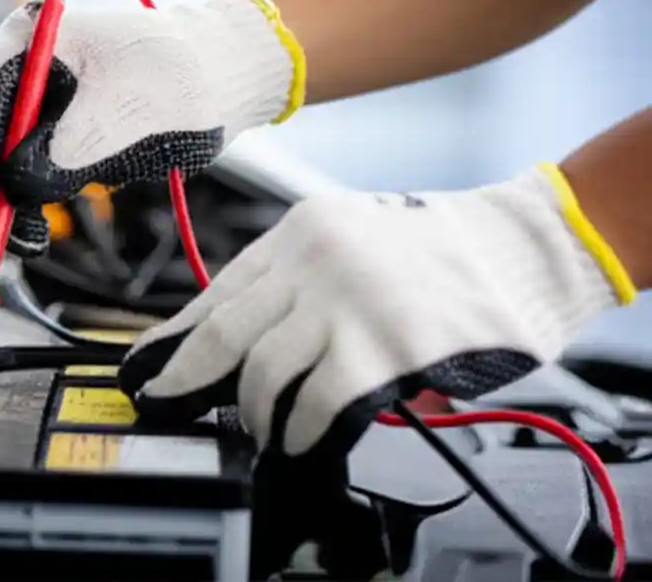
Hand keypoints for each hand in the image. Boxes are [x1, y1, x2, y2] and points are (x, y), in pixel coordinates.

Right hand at [0, 0, 304, 254]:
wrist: (219, 72)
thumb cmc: (183, 77)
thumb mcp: (133, 110)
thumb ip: (77, 144)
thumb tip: (21, 184)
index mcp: (33, 39)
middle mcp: (21, 62)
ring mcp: (32, 92)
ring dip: (1, 194)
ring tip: (28, 234)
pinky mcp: (47, 120)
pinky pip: (17, 161)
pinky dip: (22, 193)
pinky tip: (36, 219)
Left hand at [118, 163, 634, 457]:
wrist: (524, 248)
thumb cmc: (438, 251)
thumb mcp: (349, 242)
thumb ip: (295, 287)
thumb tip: (238, 349)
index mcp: (300, 232)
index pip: (216, 292)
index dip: (173, 339)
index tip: (146, 368)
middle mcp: (314, 261)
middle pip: (224, 335)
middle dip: (190, 382)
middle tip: (171, 406)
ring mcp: (348, 303)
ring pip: (263, 374)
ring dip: (257, 415)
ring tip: (266, 429)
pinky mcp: (386, 346)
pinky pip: (317, 403)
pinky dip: (301, 431)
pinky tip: (302, 438)